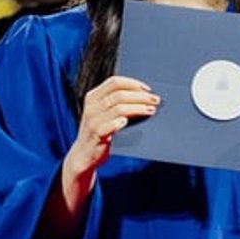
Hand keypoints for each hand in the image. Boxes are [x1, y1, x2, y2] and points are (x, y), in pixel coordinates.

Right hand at [61, 76, 156, 198]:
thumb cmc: (100, 132)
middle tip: (155, 100)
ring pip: (118, 108)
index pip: (114, 82)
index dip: (132, 83)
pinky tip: (128, 122)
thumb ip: (116, 103)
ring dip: (137, 108)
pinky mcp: (96, 136)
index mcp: (93, 97)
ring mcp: (92, 121)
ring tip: (151, 110)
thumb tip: (144, 96)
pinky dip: (119, 122)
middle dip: (140, 96)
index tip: (148, 89)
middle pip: (119, 94)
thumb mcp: (103, 114)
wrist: (84, 155)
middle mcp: (91, 107)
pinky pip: (109, 126)